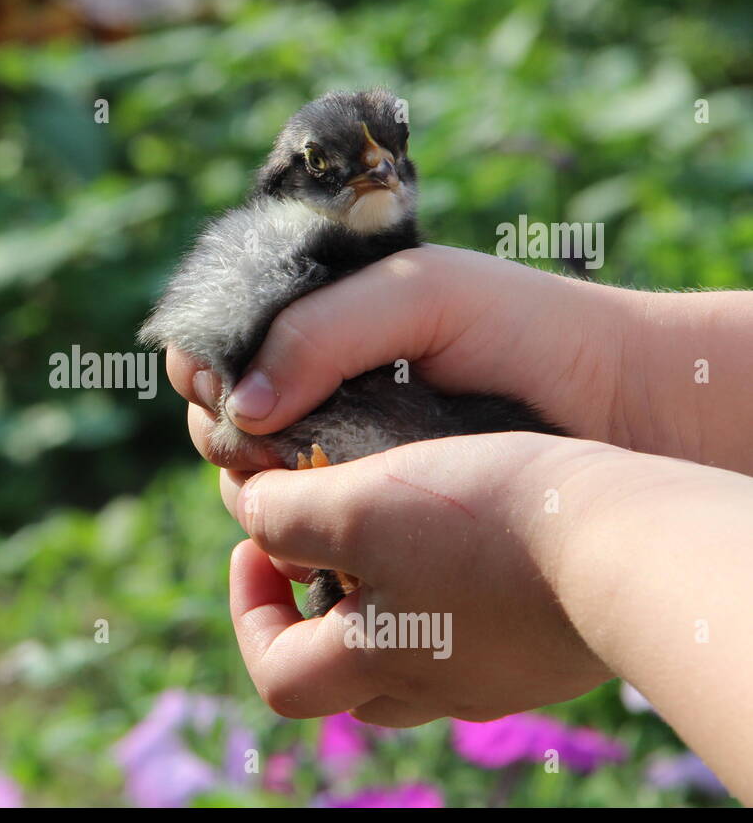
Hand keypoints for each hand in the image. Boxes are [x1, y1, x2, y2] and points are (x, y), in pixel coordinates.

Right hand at [168, 244, 752, 475]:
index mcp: (315, 321)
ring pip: (247, 476)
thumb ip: (319, 331)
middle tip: (262, 434)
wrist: (621, 402)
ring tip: (298, 468)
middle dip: (220, 424)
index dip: (200, 364)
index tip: (213, 384)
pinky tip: (311, 517)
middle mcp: (315, 388)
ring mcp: (337, 453)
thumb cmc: (525, 328)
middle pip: (217, 414)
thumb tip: (240, 407)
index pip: (215, 343)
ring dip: (252, 476)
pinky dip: (289, 522)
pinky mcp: (367, 510)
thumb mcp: (418, 297)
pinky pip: (299, 525)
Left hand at [220, 431, 628, 724]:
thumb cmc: (488, 526)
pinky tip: (461, 533)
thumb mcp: (363, 504)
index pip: (278, 678)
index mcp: (377, 666)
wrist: (631, 545)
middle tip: (316, 544)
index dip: (249, 613)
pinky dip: (442, 594)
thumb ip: (289, 517)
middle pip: (341, 678)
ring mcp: (495, 674)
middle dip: (310, 613)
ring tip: (385, 530)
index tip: (255, 544)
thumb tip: (248, 516)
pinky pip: (471, 633)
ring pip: (408, 657)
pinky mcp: (542, 646)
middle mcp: (434, 688)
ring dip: (377, 602)